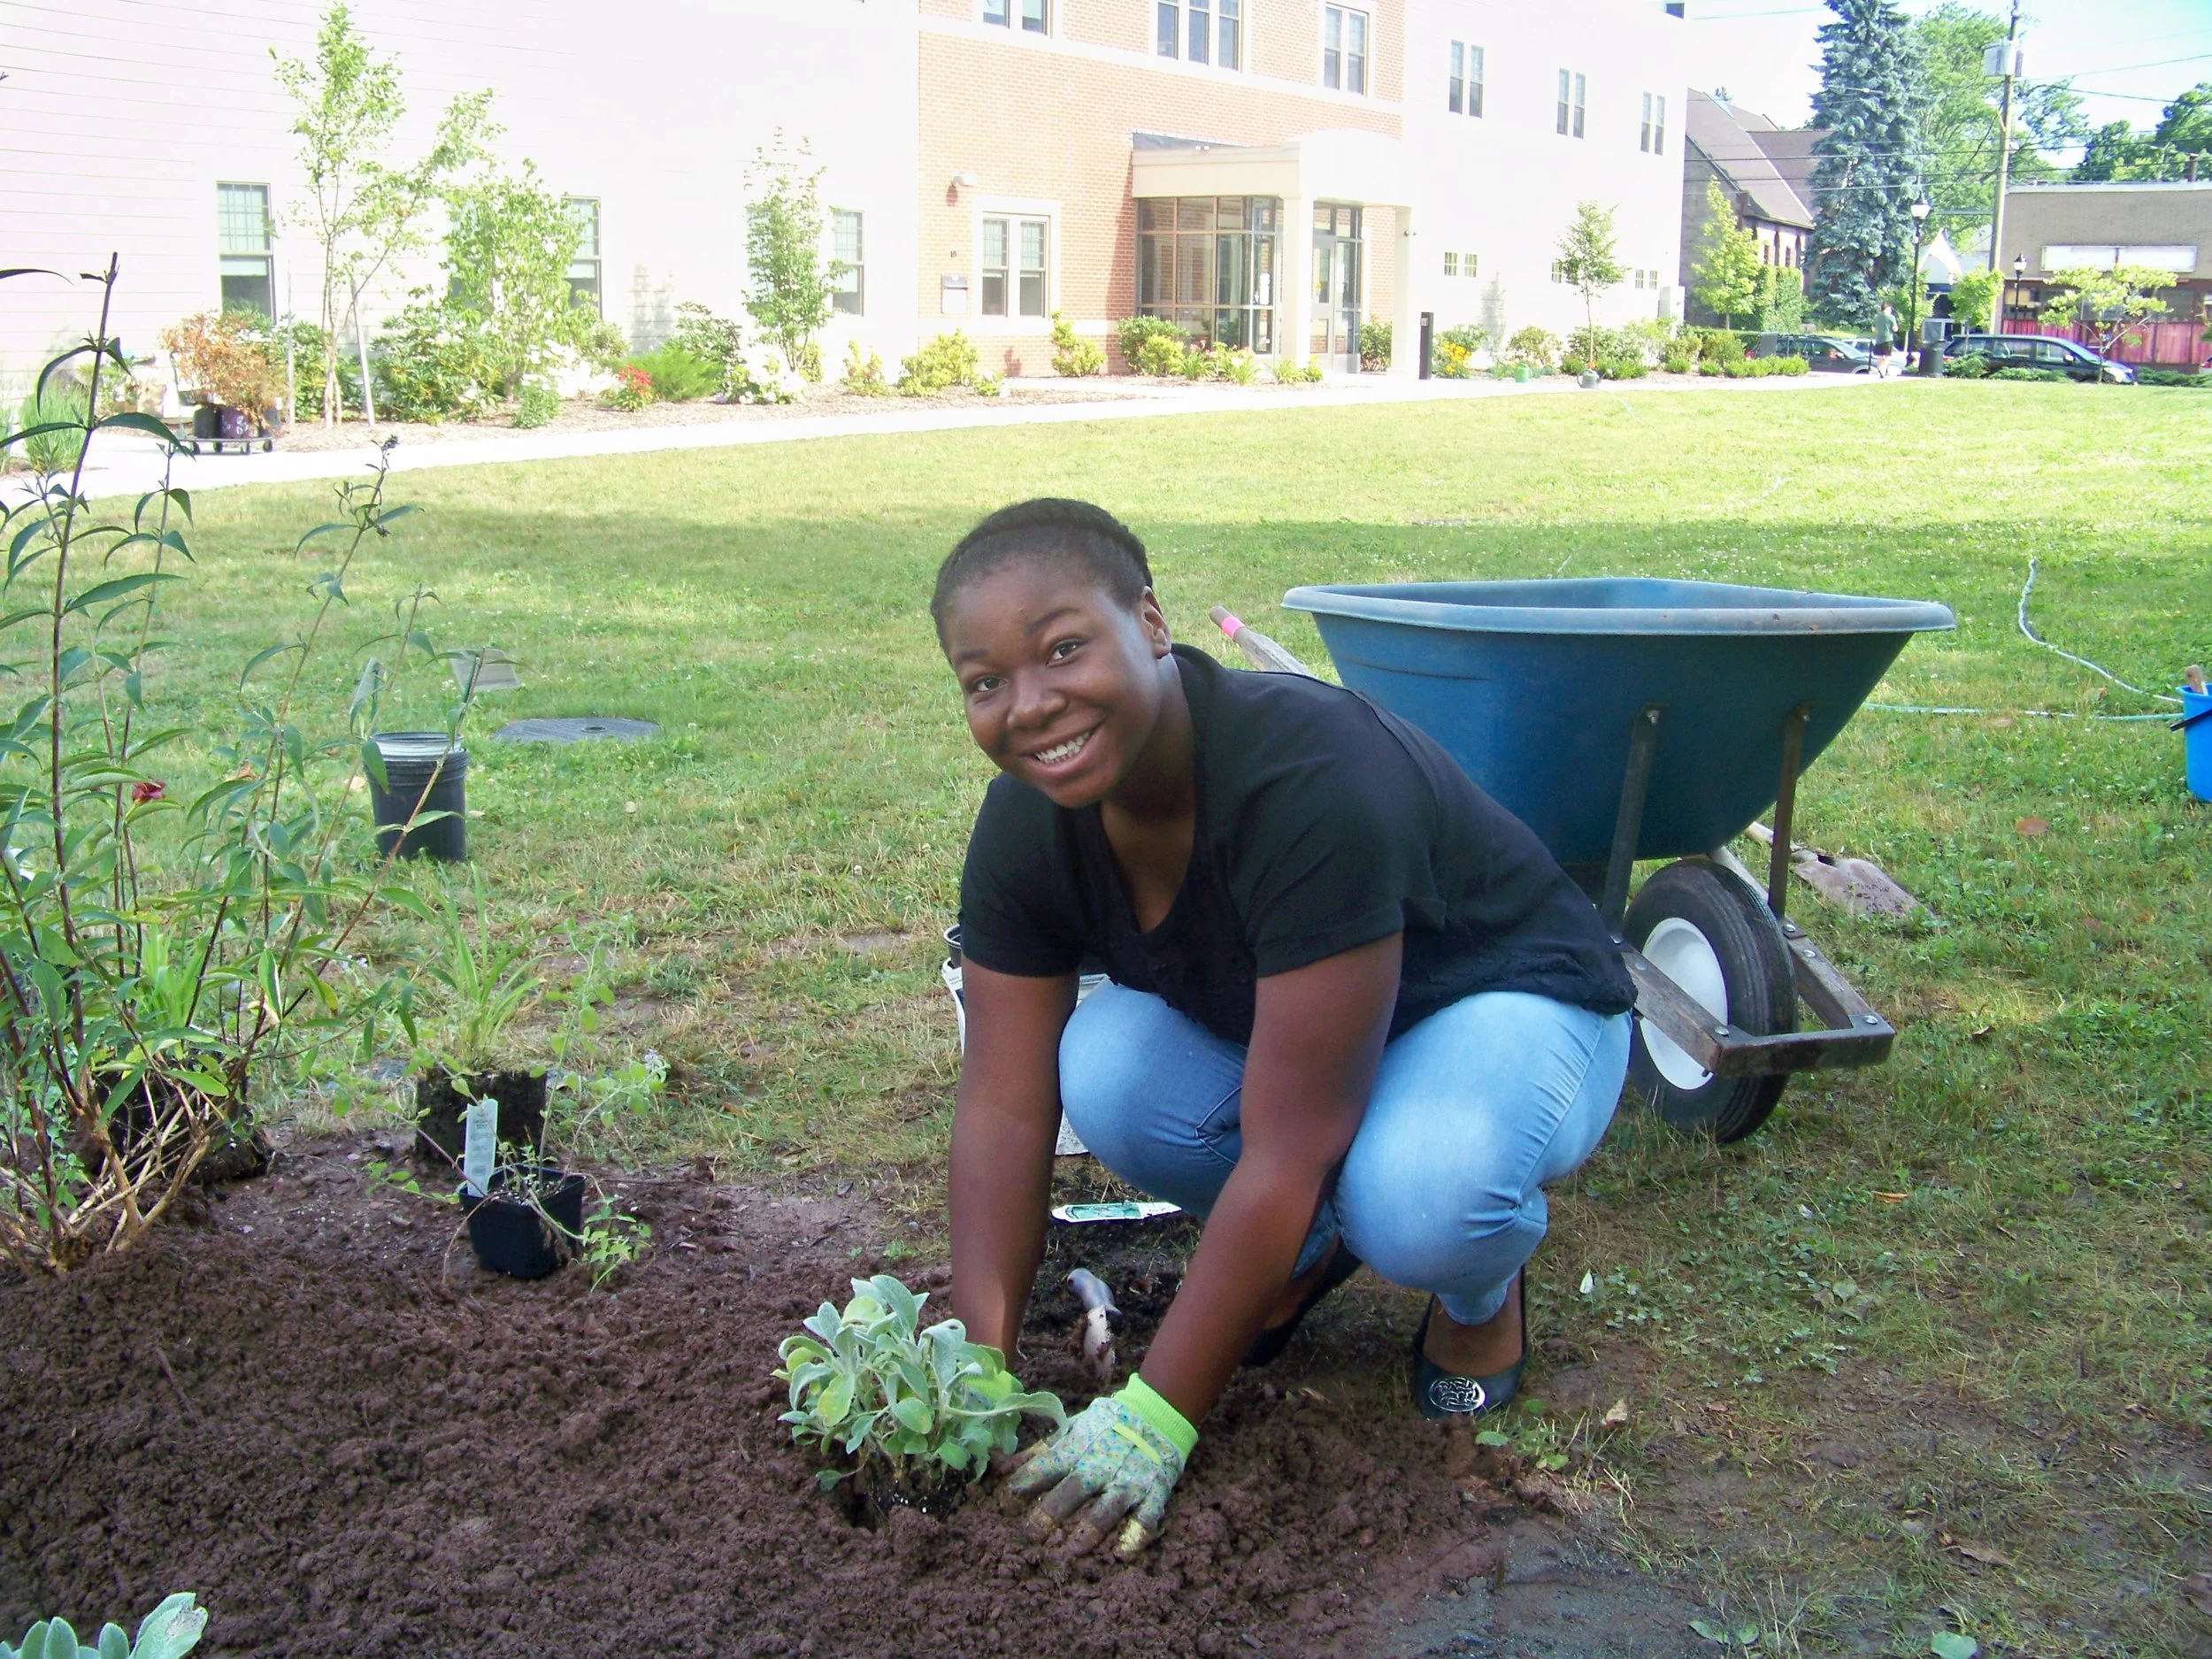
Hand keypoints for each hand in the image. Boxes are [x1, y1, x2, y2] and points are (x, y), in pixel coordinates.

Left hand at [1001, 1377, 1195, 1557]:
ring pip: (1108, 1506)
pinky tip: (1122, 1553)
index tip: (1006, 1502)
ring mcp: (1131, 1479)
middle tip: (1029, 1534)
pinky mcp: (1155, 1492)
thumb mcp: (1074, 1428)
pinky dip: (1136, 1534)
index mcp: (1081, 1445)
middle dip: (1051, 1511)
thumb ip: (1041, 1451)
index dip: (1026, 1483)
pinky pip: (1147, 1516)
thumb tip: (1001, 1465)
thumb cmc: (1107, 1425)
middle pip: (1075, 1488)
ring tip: (1071, 1551)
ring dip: (1090, 1529)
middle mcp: (1103, 1462)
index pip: (1049, 1465)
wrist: (1157, 1414)